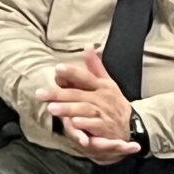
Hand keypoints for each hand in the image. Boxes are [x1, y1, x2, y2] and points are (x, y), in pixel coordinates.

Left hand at [37, 48, 141, 163]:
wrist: (133, 125)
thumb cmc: (114, 102)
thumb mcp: (107, 82)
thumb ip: (95, 66)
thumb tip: (88, 45)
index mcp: (101, 85)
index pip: (85, 76)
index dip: (72, 72)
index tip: (57, 68)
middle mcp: (102, 97)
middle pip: (78, 94)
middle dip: (59, 94)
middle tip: (41, 93)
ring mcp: (103, 113)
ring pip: (84, 109)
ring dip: (68, 109)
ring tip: (52, 108)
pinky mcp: (105, 128)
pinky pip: (94, 126)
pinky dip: (85, 124)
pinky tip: (74, 123)